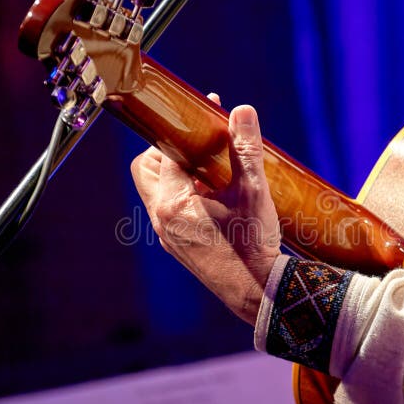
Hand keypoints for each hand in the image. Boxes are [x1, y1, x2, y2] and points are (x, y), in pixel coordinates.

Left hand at [130, 101, 280, 324]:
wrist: (257, 291)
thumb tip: (243, 111)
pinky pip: (170, 213)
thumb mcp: (253, 190)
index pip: (163, 151)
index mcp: (172, 201)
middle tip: (198, 142)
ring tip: (209, 167)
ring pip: (157, 193)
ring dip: (176, 174)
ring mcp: (168, 236)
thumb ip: (245, 148)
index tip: (204, 114)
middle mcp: (161, 219)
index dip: (184, 129)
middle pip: (146, 170)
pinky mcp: (179, 248)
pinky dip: (183, 197)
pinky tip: (214, 196)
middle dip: (167, 150)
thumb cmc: (253, 242)